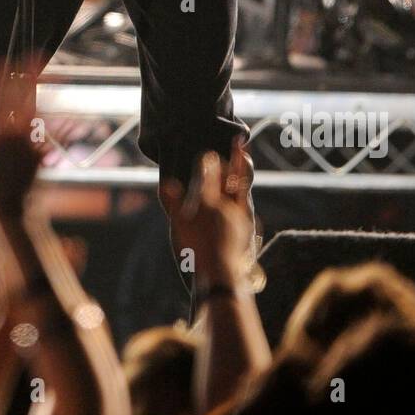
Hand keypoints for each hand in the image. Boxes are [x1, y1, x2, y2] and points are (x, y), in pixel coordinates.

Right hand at [161, 139, 254, 288]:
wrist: (221, 272)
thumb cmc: (196, 249)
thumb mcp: (180, 226)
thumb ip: (173, 202)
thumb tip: (167, 182)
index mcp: (209, 202)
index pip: (209, 174)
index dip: (208, 162)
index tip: (207, 154)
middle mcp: (227, 204)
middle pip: (232, 175)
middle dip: (234, 158)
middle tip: (239, 142)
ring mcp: (239, 214)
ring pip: (242, 186)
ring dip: (242, 169)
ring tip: (245, 156)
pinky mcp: (246, 224)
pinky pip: (245, 200)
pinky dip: (243, 189)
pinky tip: (241, 190)